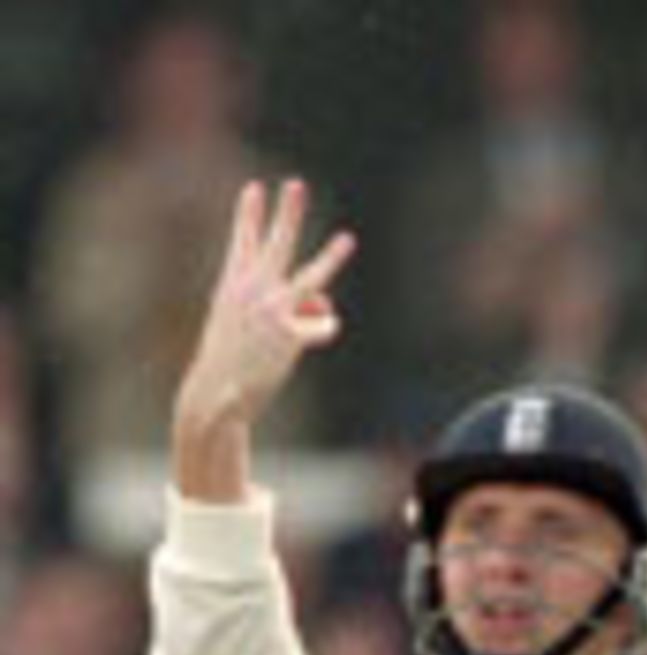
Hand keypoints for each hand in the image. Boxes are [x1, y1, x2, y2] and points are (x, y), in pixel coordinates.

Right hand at [175, 177, 355, 438]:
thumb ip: (283, 306)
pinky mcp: (291, 333)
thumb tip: (324, 301)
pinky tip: (302, 345)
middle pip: (278, 244)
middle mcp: (254, 291)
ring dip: (332, 258)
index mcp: (233, 285)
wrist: (215, 396)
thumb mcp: (241, 327)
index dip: (249, 215)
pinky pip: (323, 325)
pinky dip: (320, 332)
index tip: (254, 188)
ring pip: (313, 278)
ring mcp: (274, 309)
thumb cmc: (227, 362)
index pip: (243, 243)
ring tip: (349, 239)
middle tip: (296, 185)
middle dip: (288, 214)